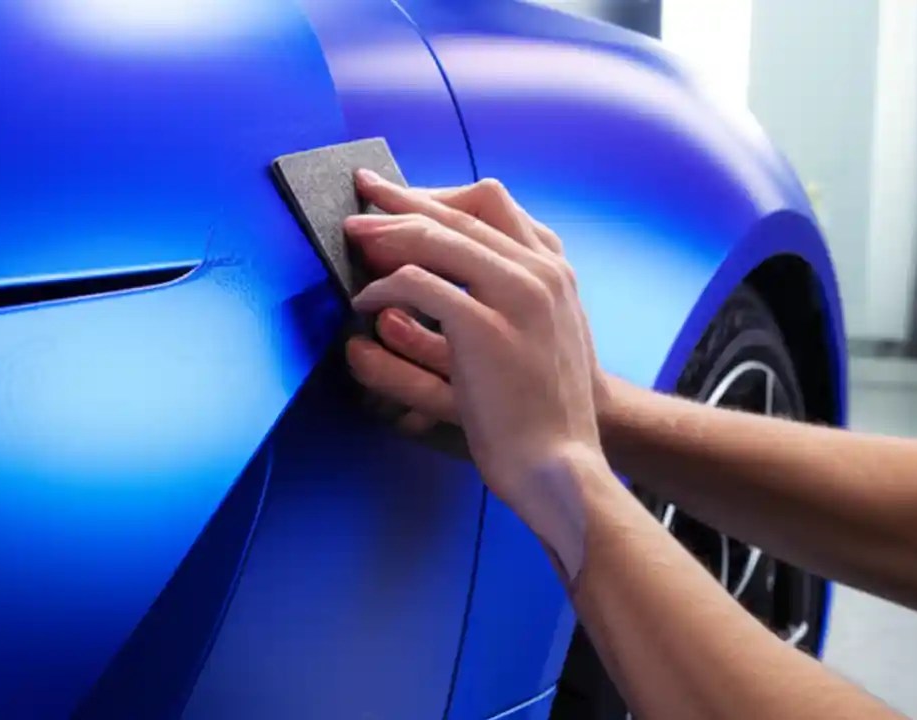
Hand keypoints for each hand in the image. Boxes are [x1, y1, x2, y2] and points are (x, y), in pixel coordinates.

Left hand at [344, 171, 607, 533]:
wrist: (562, 462)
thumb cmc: (544, 406)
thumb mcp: (539, 336)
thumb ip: (502, 294)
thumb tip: (441, 268)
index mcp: (554, 268)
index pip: (490, 204)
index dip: (439, 194)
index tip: (401, 193)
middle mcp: (540, 271)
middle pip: (459, 212)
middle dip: (404, 201)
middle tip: (362, 197)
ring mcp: (516, 295)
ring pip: (436, 238)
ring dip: (387, 234)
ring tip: (355, 241)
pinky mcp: (483, 327)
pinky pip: (417, 284)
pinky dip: (383, 287)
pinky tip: (366, 302)